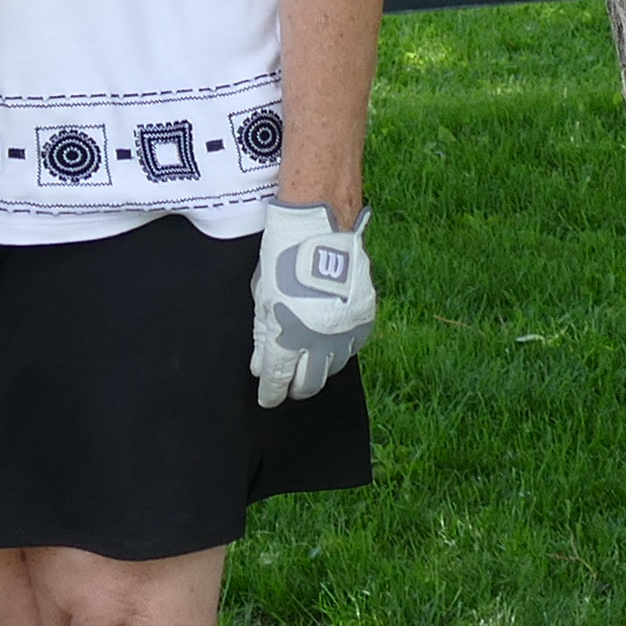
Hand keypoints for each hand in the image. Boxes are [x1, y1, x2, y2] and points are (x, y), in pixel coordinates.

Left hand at [253, 199, 376, 403]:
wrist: (321, 225)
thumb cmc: (282, 255)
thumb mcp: (263, 296)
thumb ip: (262, 334)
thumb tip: (260, 365)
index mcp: (289, 333)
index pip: (278, 377)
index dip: (271, 392)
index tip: (267, 400)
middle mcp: (320, 338)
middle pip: (309, 382)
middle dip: (295, 388)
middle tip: (287, 387)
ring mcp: (346, 328)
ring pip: (333, 367)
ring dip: (318, 369)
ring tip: (306, 365)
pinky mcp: (365, 316)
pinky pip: (352, 347)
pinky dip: (338, 351)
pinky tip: (327, 346)